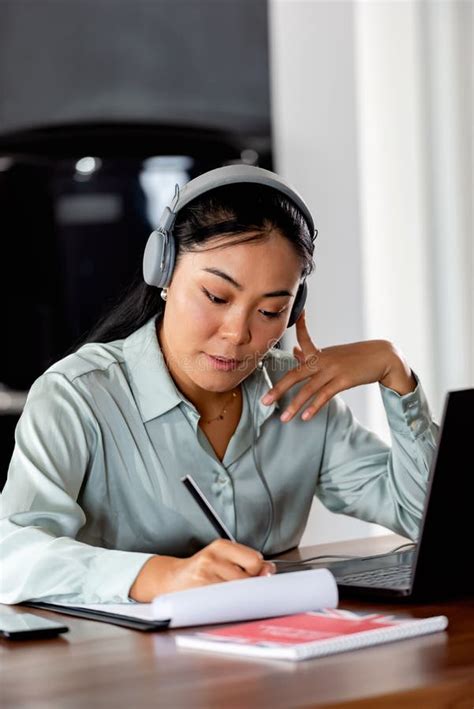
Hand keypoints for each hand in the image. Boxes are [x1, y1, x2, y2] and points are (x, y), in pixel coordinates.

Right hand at [129, 539, 275, 601]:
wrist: (171, 580)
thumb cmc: (201, 570)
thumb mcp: (223, 558)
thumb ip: (246, 561)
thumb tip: (269, 570)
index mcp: (221, 546)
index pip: (254, 560)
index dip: (259, 572)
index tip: (260, 578)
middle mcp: (212, 558)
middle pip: (248, 578)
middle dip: (250, 586)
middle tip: (241, 588)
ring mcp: (205, 576)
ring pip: (239, 593)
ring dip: (239, 597)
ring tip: (228, 594)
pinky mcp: (200, 593)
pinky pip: (226, 603)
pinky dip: (230, 606)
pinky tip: (223, 602)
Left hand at [261, 311, 415, 421]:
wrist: (383, 358)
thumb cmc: (356, 358)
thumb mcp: (333, 354)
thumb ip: (311, 355)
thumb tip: (295, 351)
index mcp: (320, 353)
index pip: (304, 339)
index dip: (298, 328)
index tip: (292, 319)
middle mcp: (323, 360)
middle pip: (296, 375)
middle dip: (279, 389)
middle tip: (265, 401)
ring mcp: (333, 370)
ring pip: (308, 390)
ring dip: (295, 405)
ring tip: (284, 418)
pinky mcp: (343, 380)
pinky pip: (325, 395)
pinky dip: (314, 407)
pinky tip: (305, 417)